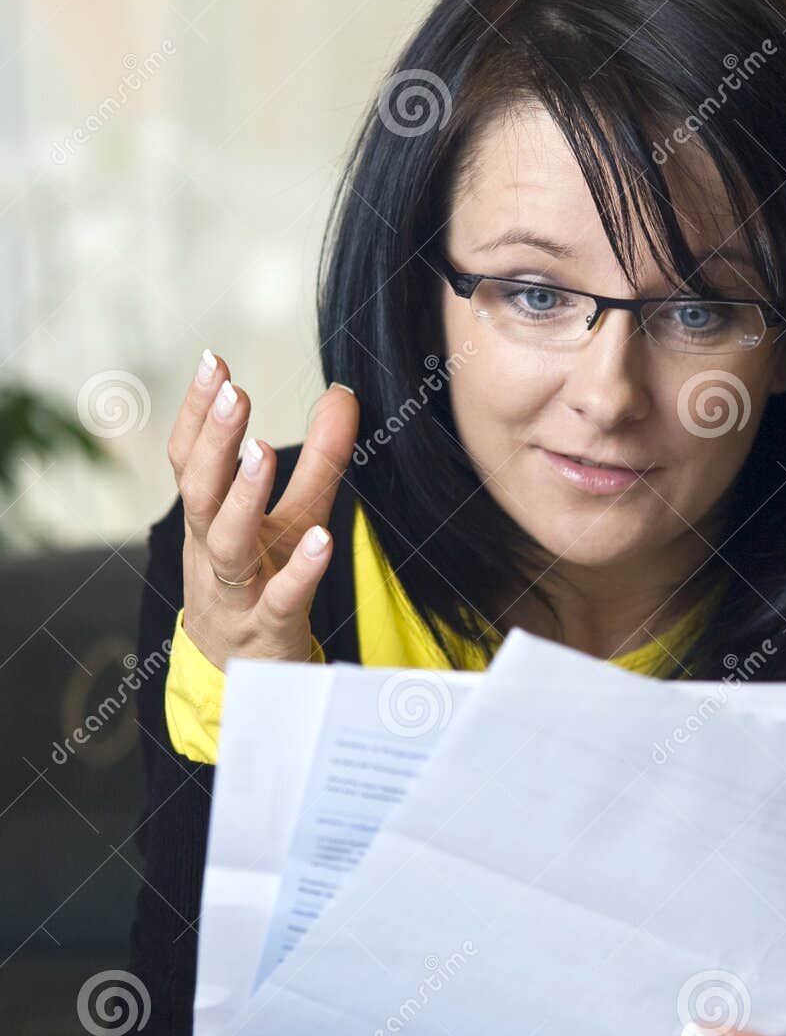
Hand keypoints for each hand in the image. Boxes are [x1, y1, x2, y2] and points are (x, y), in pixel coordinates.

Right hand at [168, 349, 359, 671]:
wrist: (244, 673)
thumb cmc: (264, 580)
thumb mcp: (296, 513)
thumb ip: (319, 457)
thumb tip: (343, 392)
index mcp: (210, 518)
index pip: (192, 459)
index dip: (199, 413)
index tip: (213, 362)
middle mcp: (213, 550)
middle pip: (201, 492)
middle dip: (214, 441)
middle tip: (233, 392)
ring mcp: (238, 591)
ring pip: (228, 543)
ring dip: (242, 497)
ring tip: (261, 451)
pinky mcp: (271, 629)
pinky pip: (281, 600)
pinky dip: (299, 571)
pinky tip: (322, 541)